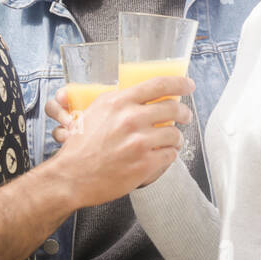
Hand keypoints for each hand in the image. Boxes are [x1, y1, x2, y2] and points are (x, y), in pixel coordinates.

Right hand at [48, 76, 193, 207]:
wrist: (72, 176)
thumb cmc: (80, 146)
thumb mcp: (95, 112)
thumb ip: (119, 102)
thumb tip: (142, 96)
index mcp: (119, 102)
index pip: (158, 85)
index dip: (178, 83)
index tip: (188, 84)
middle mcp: (130, 119)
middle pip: (172, 108)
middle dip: (184, 112)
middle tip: (185, 116)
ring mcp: (139, 142)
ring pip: (174, 134)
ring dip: (177, 137)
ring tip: (172, 140)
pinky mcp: (144, 164)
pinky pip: (170, 155)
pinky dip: (170, 154)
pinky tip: (164, 154)